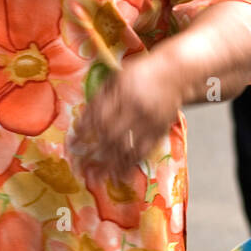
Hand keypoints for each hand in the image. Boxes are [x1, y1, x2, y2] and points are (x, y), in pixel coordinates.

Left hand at [74, 49, 184, 184]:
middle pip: (110, 134)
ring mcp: (148, 121)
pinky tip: (121, 175)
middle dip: (93, 152)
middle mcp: (135, 108)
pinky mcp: (159, 131)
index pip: (98, 114)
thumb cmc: (145, 72)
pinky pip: (144, 151)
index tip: (73, 142)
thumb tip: (86, 113)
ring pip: (126, 146)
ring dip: (109, 164)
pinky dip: (130, 164)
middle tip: (79, 166)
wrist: (178, 74)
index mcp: (122, 92)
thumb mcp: (120, 74)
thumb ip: (104, 93)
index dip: (83, 130)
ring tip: (97, 178)